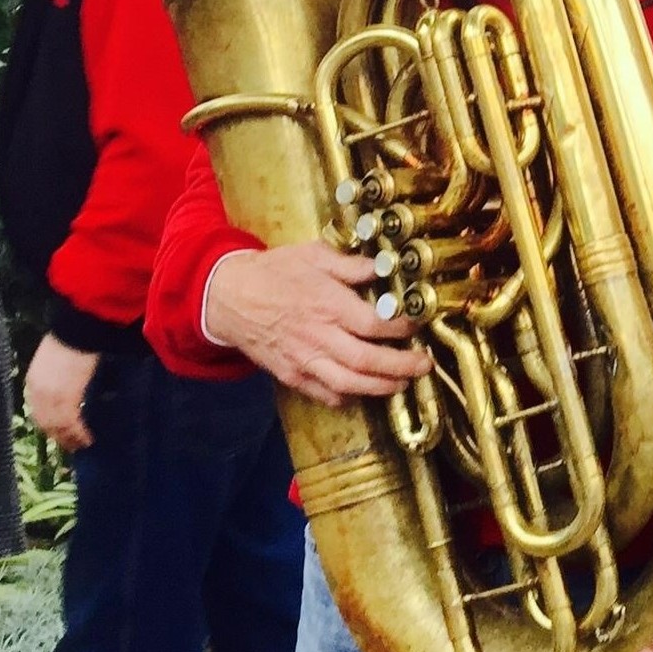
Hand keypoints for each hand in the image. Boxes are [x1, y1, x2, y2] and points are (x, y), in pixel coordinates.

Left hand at [25, 332, 99, 452]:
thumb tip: (64, 388)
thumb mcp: (53, 362)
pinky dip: (79, 434)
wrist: (75, 331)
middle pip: (45, 423)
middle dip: (58, 436)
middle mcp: (37, 394)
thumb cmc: (69, 340)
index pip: (37, 412)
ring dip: (69, 439)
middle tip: (70, 445)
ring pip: (58, 427)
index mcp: (32, 383)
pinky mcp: (66, 400)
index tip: (58, 433)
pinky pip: (71, 424)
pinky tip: (87, 438)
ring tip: (80, 444)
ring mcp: (50, 398)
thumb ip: (53, 378)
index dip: (48, 425)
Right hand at [205, 243, 430, 406]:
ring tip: (401, 384)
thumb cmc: (273, 272)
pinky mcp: (291, 374)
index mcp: (327, 304)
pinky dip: (346, 396)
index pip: (375, 324)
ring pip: (350, 383)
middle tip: (423, 365)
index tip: (416, 325)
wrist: (228, 296)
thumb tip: (381, 267)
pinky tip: (361, 391)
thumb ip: (350, 264)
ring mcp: (304, 359)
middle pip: (368, 361)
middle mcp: (319, 335)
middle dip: (402, 367)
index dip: (402, 329)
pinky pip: (324, 393)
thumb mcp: (313, 255)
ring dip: (381, 387)